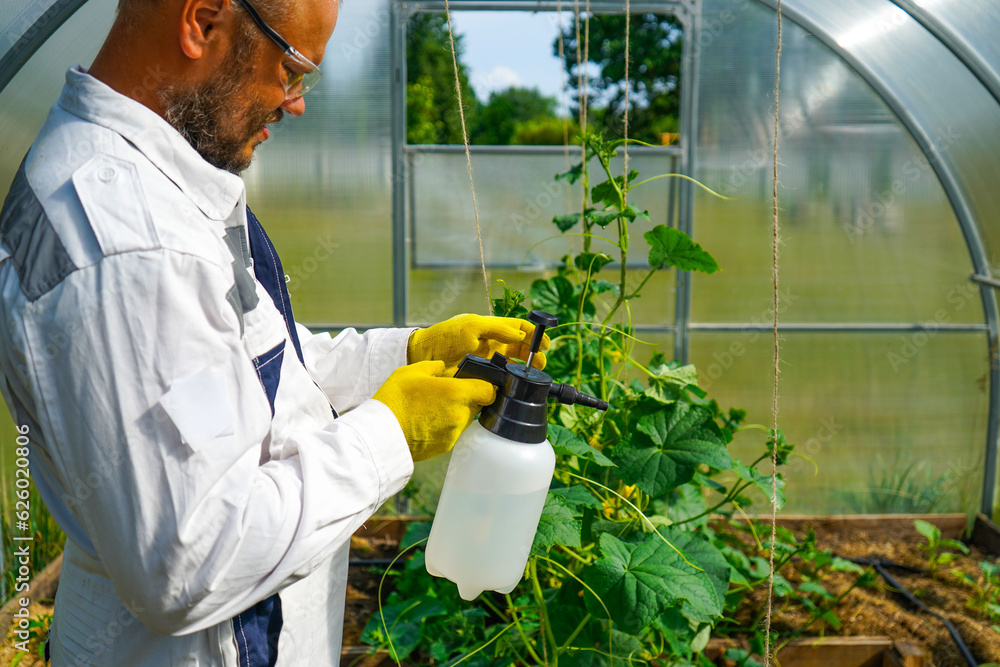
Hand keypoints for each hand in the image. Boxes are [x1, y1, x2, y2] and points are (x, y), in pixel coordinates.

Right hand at [373, 360, 496, 461]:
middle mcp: (460, 414)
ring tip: (434, 407)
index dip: (487, 385)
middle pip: (479, 404)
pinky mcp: (446, 446)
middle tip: (448, 392)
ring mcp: (454, 432)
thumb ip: (434, 366)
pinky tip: (428, 420)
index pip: (490, 390)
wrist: (381, 434)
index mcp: (456, 392)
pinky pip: (454, 431)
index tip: (478, 381)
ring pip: (467, 418)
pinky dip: (447, 425)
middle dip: (469, 397)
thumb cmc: (395, 400)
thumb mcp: (411, 371)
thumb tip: (444, 367)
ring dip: (457, 411)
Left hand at [408, 314, 550, 373]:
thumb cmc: (444, 336)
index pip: (519, 328)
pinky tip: (516, 387)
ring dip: (524, 370)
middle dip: (534, 355)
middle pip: (521, 349)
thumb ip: (497, 329)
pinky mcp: (482, 379)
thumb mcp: (470, 326)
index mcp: (492, 329)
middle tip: (539, 364)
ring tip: (531, 376)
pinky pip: (501, 382)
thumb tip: (521, 335)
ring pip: (513, 366)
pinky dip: (511, 384)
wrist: (422, 357)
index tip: (545, 343)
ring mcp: (488, 363)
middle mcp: (493, 346)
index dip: (534, 333)